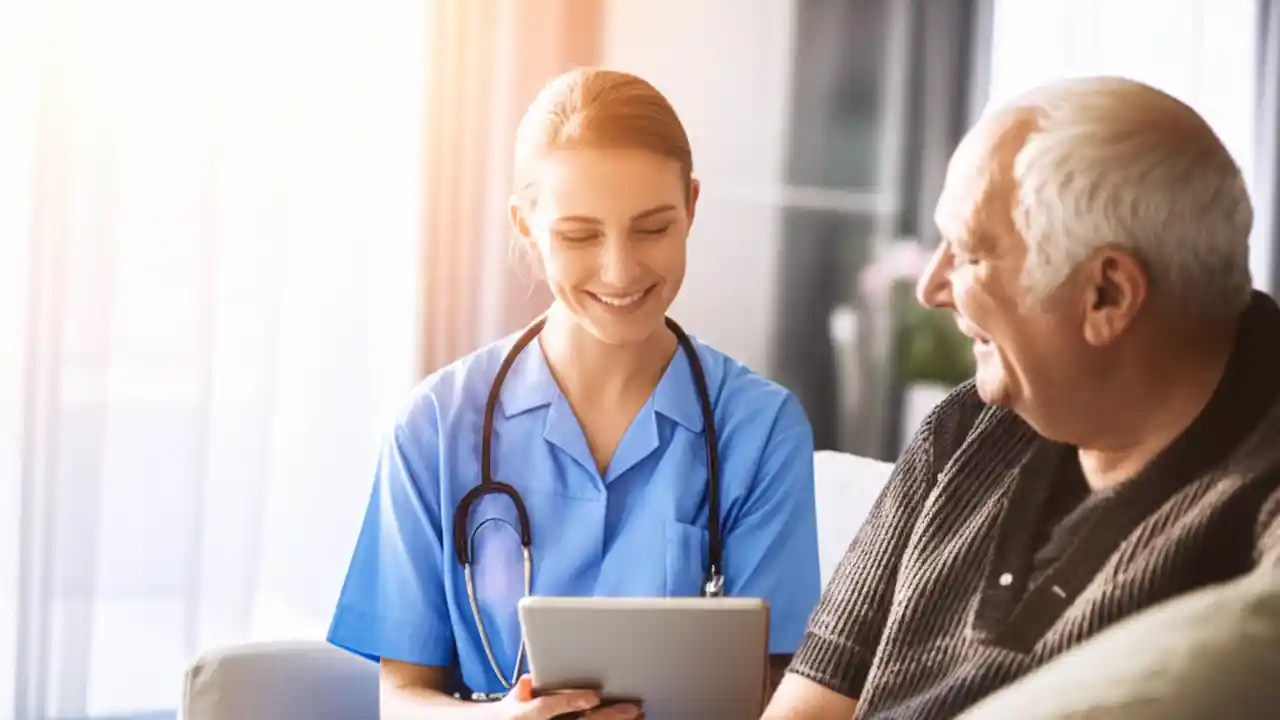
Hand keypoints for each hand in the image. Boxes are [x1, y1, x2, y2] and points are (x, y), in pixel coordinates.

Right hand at [496, 676, 641, 718]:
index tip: (593, 696)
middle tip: (631, 708)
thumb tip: (529, 681)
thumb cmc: (514, 713)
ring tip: (637, 714)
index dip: (569, 702)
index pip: (546, 708)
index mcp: (524, 715)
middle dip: (606, 717)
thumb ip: (524, 689)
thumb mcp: (512, 700)